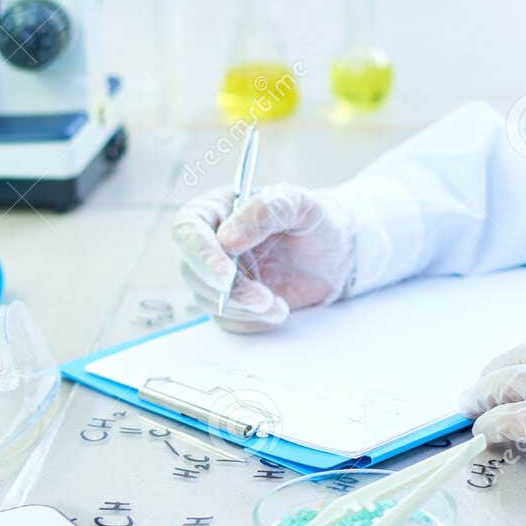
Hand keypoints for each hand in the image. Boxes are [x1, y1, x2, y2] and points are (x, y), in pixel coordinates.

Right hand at [173, 184, 356, 332]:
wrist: (338, 254)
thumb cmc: (317, 220)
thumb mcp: (300, 204)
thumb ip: (265, 211)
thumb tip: (226, 238)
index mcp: (218, 210)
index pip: (188, 229)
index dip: (200, 253)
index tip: (227, 273)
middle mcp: (212, 243)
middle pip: (192, 271)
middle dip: (227, 290)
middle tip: (262, 297)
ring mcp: (219, 276)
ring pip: (208, 299)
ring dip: (242, 308)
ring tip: (279, 305)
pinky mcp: (232, 302)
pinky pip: (227, 320)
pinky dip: (251, 321)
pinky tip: (278, 310)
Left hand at [460, 330, 525, 511]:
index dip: (519, 358)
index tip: (503, 369)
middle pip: (520, 358)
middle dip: (492, 375)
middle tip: (476, 390)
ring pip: (504, 383)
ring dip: (481, 397)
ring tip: (471, 407)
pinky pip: (503, 418)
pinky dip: (488, 426)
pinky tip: (485, 433)